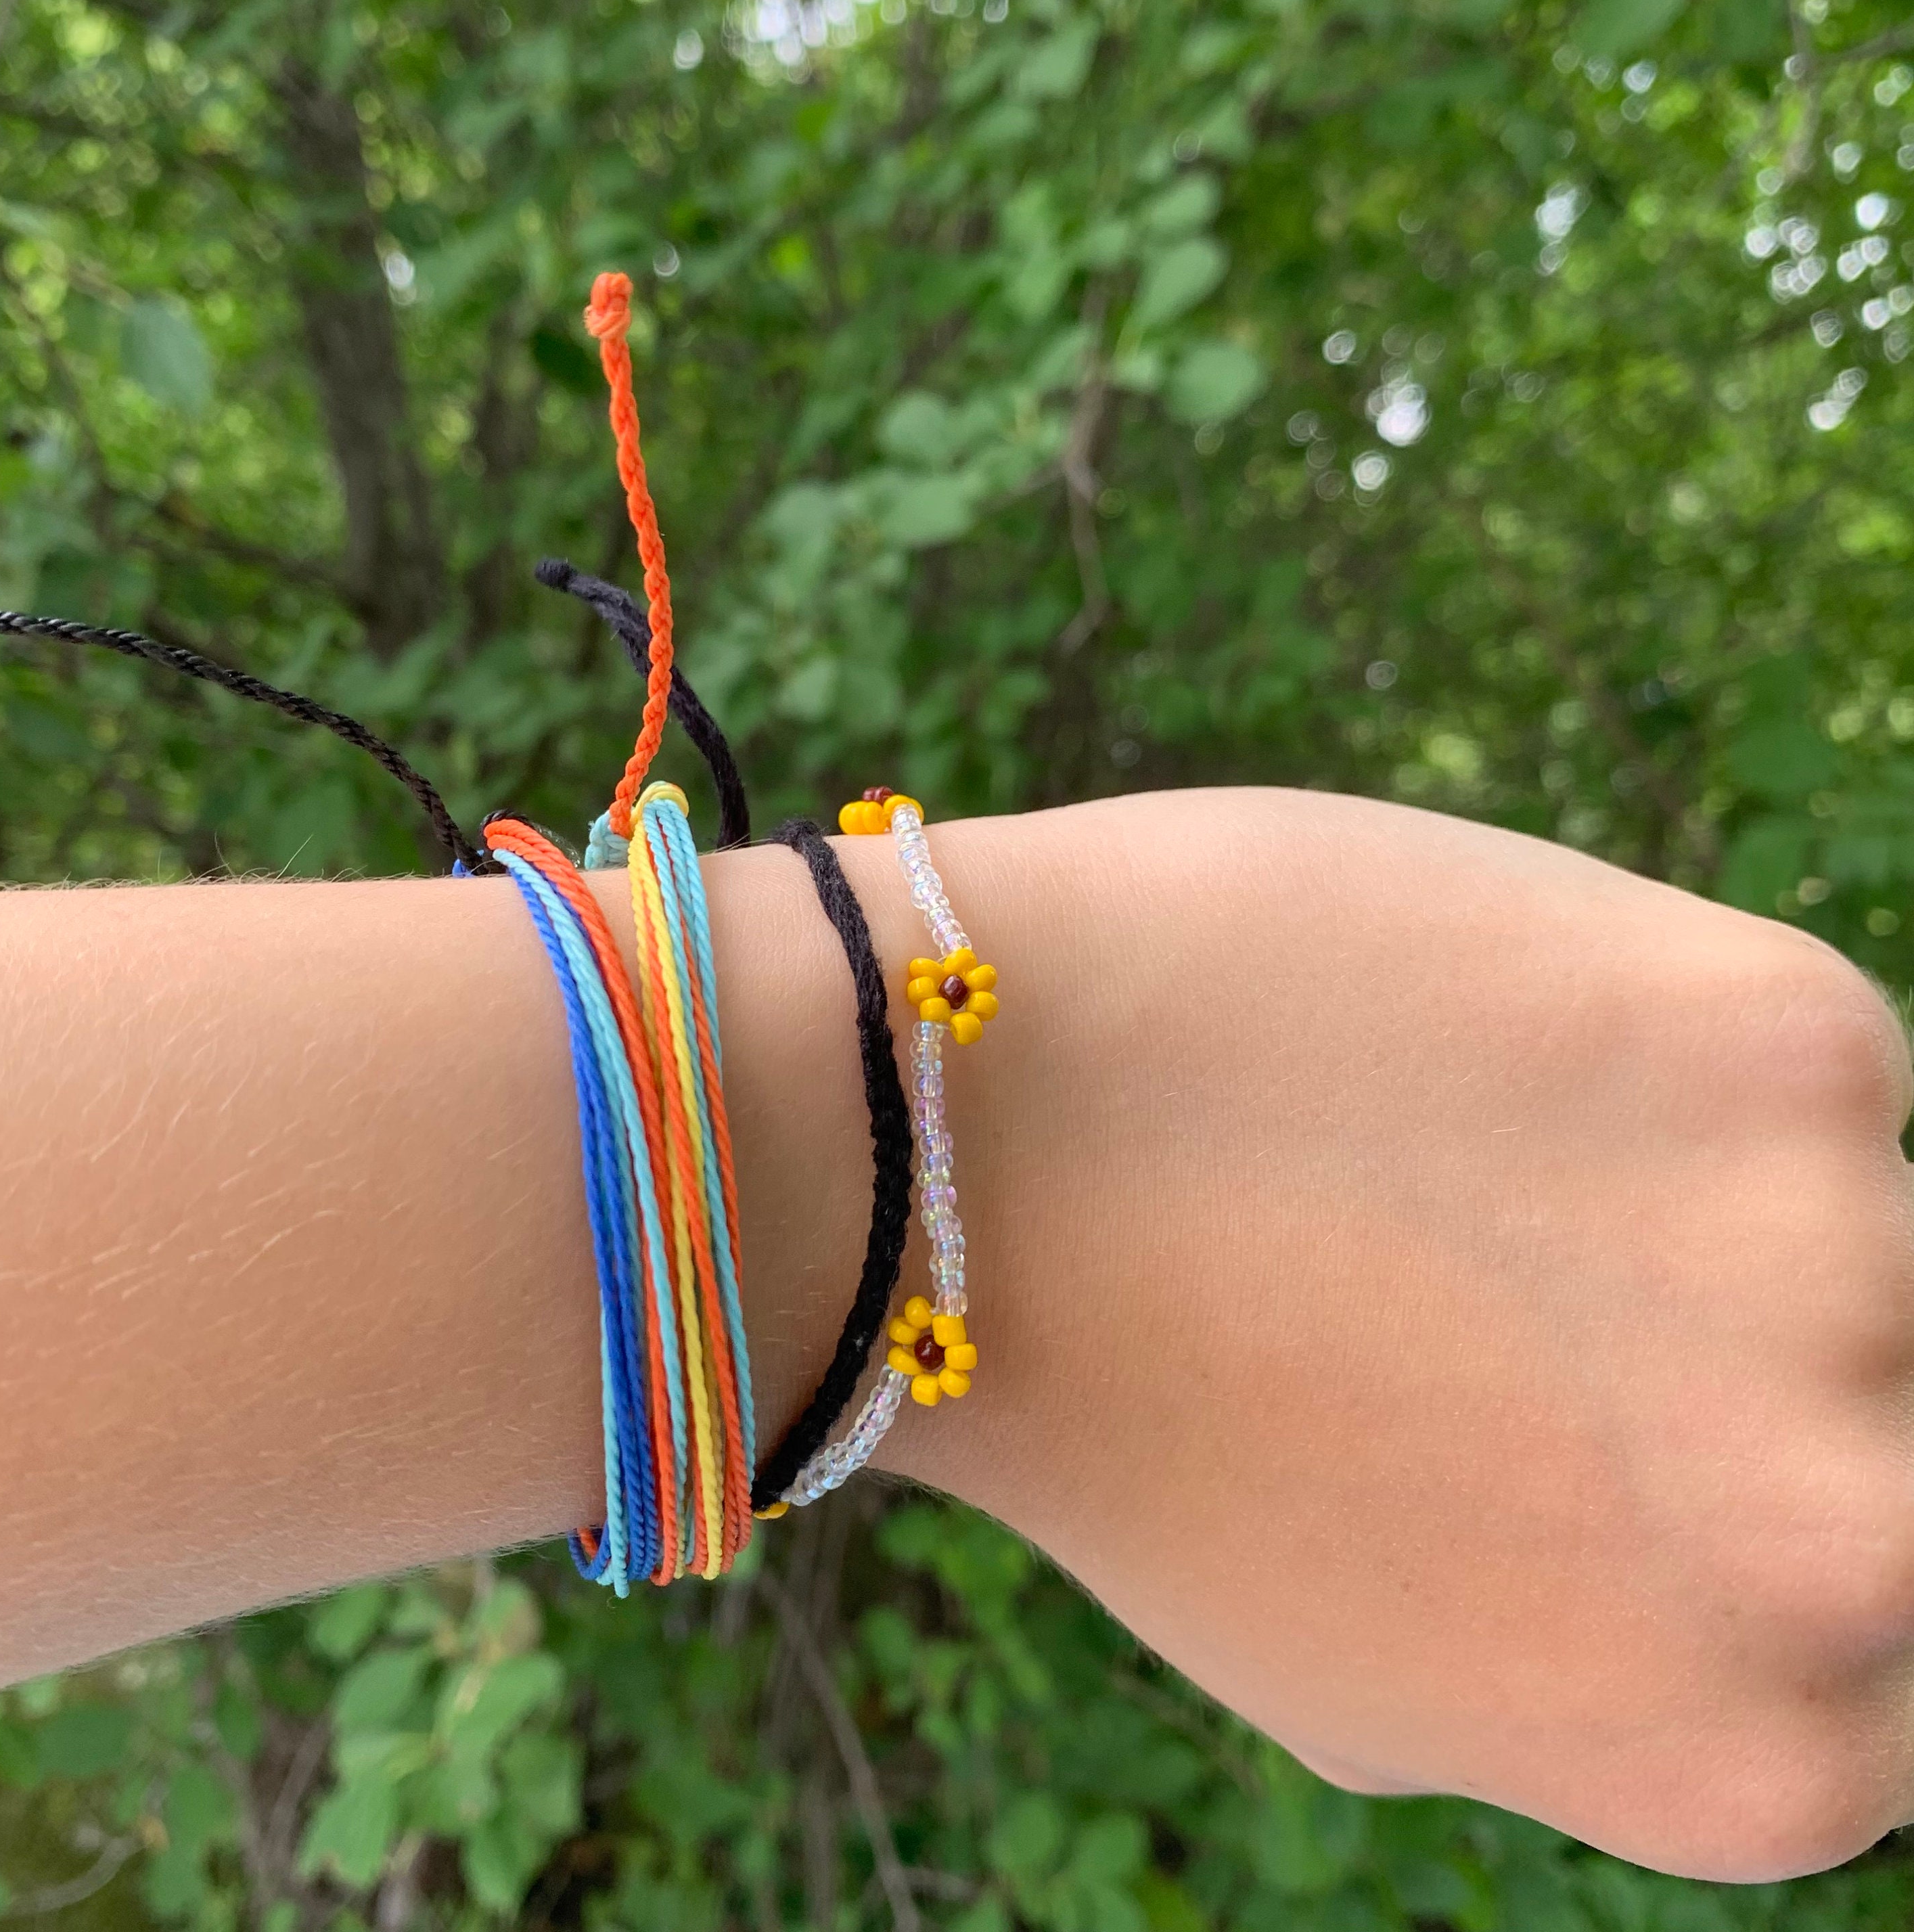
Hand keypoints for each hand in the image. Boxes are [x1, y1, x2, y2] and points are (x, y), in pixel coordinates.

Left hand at [877, 788, 1913, 1880]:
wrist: (976, 1148)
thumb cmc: (1150, 1420)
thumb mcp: (1384, 1674)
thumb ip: (1625, 1676)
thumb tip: (1796, 1612)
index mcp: (1762, 1757)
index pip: (1897, 1643)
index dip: (1728, 1503)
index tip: (1604, 1424)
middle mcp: (1856, 1548)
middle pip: (1907, 1417)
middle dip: (1740, 1347)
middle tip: (1527, 1280)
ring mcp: (1847, 1276)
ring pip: (1852, 1221)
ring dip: (1689, 1189)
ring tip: (1460, 1164)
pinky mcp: (1795, 1040)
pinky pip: (1801, 1063)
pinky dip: (1649, 1046)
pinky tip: (1466, 1053)